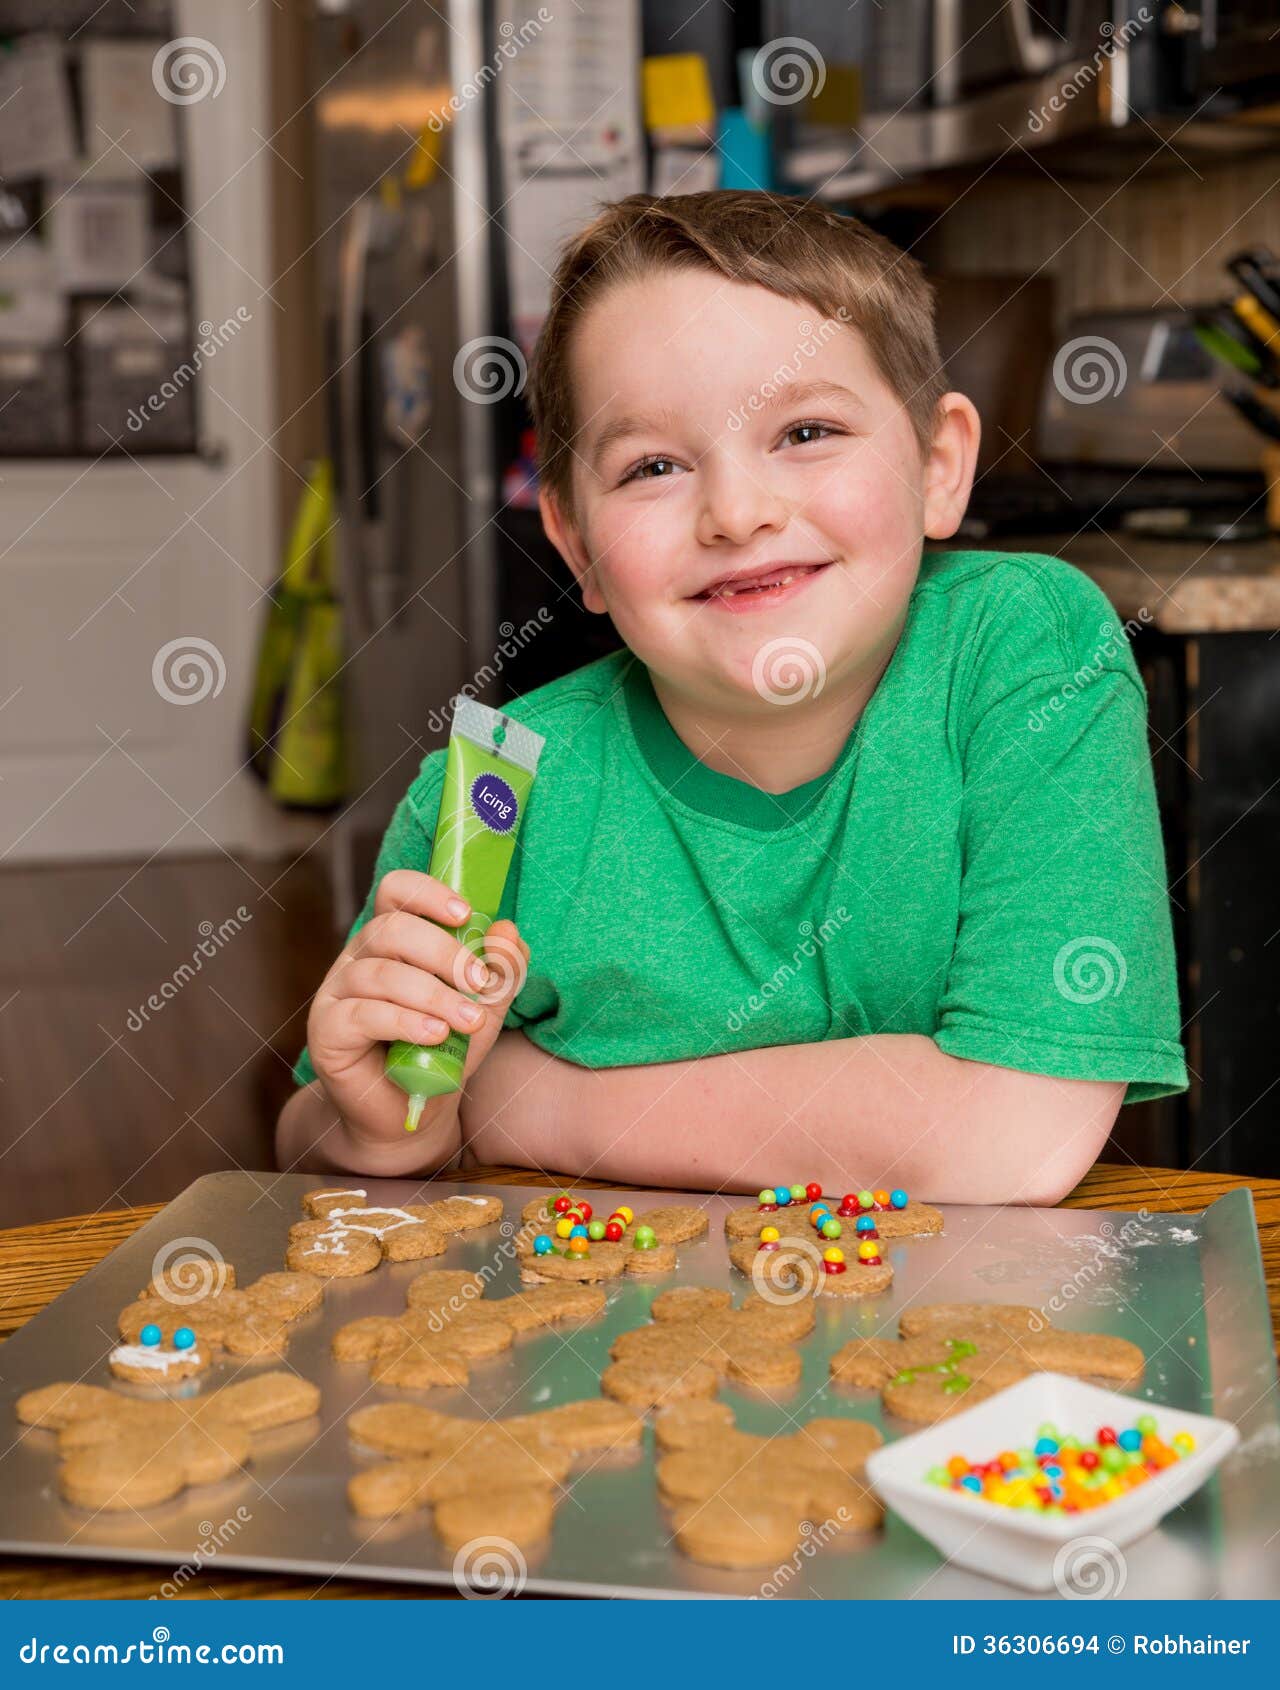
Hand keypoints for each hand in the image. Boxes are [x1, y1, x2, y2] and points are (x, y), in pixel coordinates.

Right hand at [305, 868, 528, 1144]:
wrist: (410, 1112)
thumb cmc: (443, 1052)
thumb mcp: (483, 1009)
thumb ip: (499, 972)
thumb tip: (508, 931)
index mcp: (392, 940)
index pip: (396, 892)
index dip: (427, 892)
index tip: (466, 913)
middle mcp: (359, 958)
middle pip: (391, 929)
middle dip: (443, 951)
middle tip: (478, 980)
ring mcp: (337, 992)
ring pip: (381, 973)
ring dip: (433, 994)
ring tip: (467, 1019)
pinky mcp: (327, 1031)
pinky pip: (364, 1014)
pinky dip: (406, 1021)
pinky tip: (436, 1035)